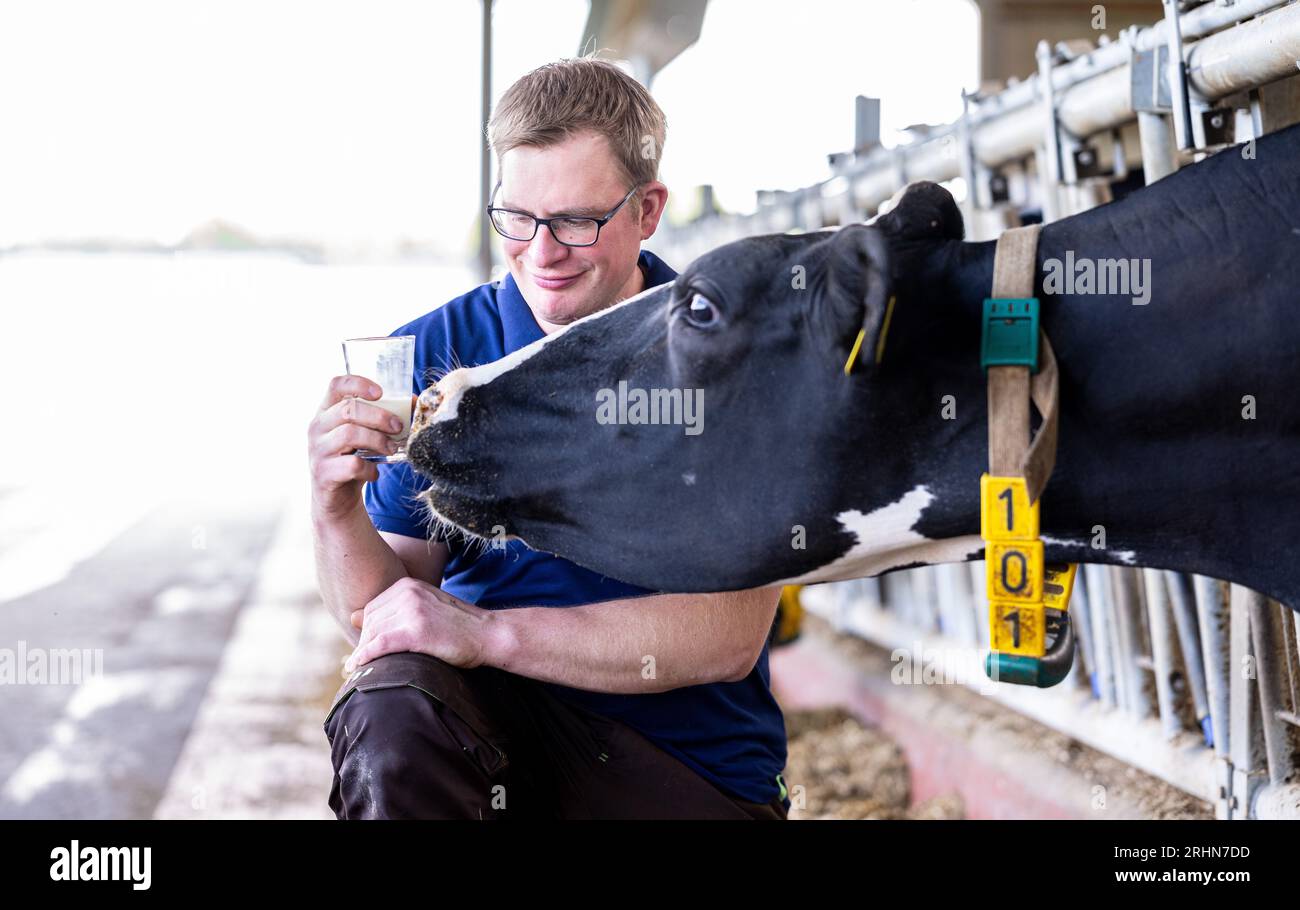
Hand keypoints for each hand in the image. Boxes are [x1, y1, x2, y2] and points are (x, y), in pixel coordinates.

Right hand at [308, 375, 414, 520]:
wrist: (337, 499)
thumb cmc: (354, 459)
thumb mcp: (365, 435)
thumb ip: (383, 418)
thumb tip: (414, 402)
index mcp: (327, 411)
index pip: (336, 385)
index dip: (358, 384)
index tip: (380, 393)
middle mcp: (317, 427)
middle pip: (348, 410)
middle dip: (379, 417)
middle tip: (398, 427)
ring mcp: (318, 450)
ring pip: (350, 434)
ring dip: (378, 441)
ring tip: (391, 449)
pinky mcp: (323, 473)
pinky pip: (351, 465)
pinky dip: (369, 469)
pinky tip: (374, 473)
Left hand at [344, 576, 497, 672]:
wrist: (488, 634)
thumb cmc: (459, 626)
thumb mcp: (426, 607)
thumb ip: (393, 610)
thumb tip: (351, 617)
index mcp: (409, 585)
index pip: (373, 608)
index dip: (367, 631)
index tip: (368, 649)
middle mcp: (408, 593)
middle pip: (370, 621)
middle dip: (364, 643)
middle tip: (363, 663)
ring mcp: (412, 611)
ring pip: (372, 633)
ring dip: (363, 653)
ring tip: (359, 669)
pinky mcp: (417, 632)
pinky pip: (380, 645)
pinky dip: (365, 657)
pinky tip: (358, 666)